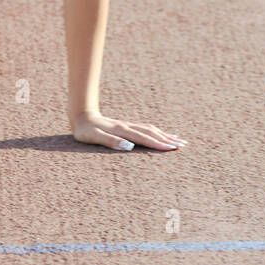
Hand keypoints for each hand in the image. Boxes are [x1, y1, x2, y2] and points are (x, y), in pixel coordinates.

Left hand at [72, 113, 186, 151]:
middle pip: (152, 133)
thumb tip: (129, 147)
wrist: (81, 116)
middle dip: (167, 140)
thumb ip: (111, 142)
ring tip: (178, 140)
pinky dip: (156, 132)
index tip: (173, 148)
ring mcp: (128, 125)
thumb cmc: (85, 130)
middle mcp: (128, 127)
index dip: (159, 144)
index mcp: (122, 131)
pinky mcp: (126, 126)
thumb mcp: (94, 138)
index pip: (144, 138)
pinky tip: (161, 134)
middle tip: (183, 145)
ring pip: (150, 130)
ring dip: (165, 135)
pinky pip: (145, 128)